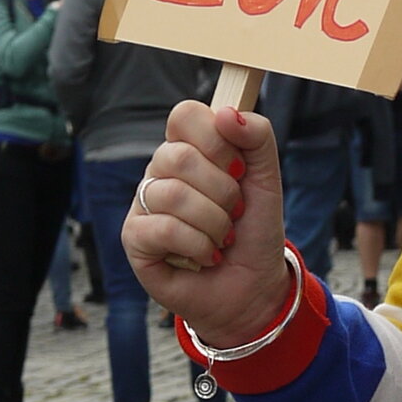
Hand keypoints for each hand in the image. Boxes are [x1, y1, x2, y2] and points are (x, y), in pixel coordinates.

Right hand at [121, 96, 294, 346]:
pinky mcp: (134, 237)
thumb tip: (226, 113)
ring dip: (214, 223)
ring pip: (172, 194)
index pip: (184, 115)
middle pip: (178, 156)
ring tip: (224, 240)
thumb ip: (257, 138)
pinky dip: (198, 245)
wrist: (253, 287)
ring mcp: (143, 203)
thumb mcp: (267, 180)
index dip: (215, 139)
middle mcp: (160, 172)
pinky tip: (207, 256)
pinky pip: (162, 228)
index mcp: (189, 149)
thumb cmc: (254, 232)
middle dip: (222, 191)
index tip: (239, 169)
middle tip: (236, 213)